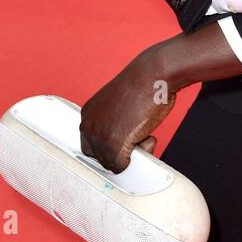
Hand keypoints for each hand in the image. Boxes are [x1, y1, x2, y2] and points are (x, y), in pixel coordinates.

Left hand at [79, 44, 178, 173]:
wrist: (153, 75)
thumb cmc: (143, 86)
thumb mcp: (119, 106)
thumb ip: (114, 123)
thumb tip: (123, 145)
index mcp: (88, 114)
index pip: (91, 144)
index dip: (110, 147)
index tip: (124, 144)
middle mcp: (89, 125)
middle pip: (98, 157)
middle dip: (119, 154)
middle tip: (136, 138)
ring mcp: (99, 136)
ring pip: (110, 164)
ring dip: (130, 155)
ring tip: (142, 133)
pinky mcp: (113, 144)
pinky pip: (121, 167)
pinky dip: (138, 159)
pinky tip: (146, 136)